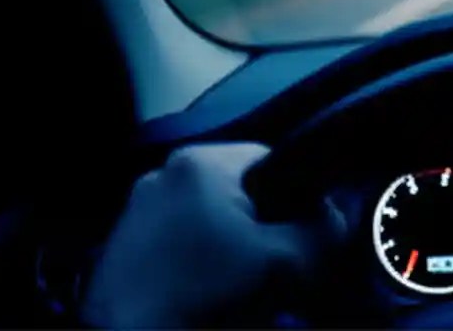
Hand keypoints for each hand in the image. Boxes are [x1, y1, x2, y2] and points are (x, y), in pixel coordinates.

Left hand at [81, 143, 340, 328]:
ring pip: (209, 218)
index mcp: (200, 161)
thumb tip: (332, 217)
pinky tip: (203, 291)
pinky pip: (179, 240)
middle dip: (262, 226)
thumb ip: (324, 228)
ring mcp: (134, 209)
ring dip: (229, 245)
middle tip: (272, 267)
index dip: (299, 200)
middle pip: (241, 191)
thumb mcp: (289, 263)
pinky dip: (197, 261)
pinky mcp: (120, 245)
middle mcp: (162, 172)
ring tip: (237, 285)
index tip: (300, 239)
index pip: (275, 161)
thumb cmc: (210, 292)